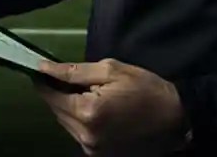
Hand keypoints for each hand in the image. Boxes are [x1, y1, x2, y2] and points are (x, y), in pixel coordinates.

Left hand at [34, 58, 186, 156]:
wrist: (175, 118)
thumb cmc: (146, 89)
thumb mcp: (111, 70)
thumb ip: (75, 71)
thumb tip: (45, 68)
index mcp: (88, 112)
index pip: (51, 96)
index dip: (44, 82)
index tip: (40, 70)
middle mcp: (86, 135)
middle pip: (56, 111)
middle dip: (57, 94)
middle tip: (64, 78)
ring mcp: (93, 148)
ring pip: (66, 124)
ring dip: (68, 108)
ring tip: (84, 93)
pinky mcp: (100, 155)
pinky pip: (79, 134)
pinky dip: (80, 120)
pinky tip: (94, 108)